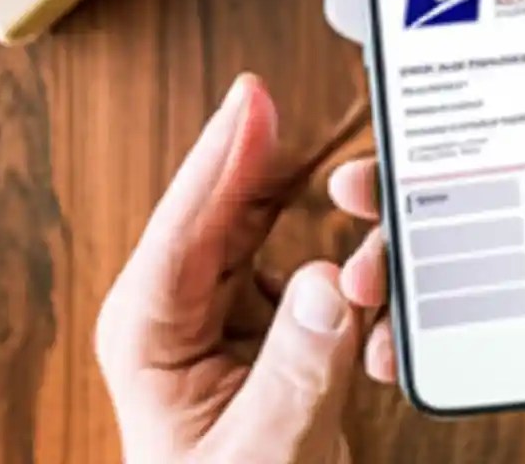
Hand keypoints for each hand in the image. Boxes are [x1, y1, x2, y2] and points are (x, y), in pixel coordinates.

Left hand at [97, 75, 357, 463]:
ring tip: (376, 247)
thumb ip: (298, 371)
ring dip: (331, 230)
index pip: (185, 225)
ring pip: (276, 230)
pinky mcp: (267, 320)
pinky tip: (374, 297)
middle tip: (354, 173)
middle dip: (293, 185)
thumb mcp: (264, 453)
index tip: (253, 96)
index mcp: (149, 330)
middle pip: (233, 209)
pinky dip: (350, 274)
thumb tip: (329, 280)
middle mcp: (180, 306)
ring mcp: (224, 309)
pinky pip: (312, 267)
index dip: (222, 154)